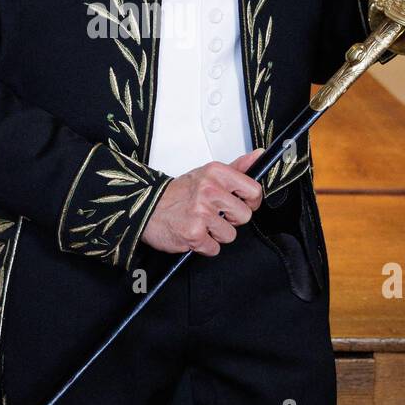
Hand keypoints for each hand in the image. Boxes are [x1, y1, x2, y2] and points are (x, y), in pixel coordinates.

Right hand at [141, 148, 264, 256]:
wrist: (145, 207)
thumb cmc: (178, 193)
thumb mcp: (207, 174)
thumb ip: (237, 167)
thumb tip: (258, 156)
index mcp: (216, 173)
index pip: (253, 190)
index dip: (251, 202)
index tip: (241, 204)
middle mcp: (209, 190)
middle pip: (245, 216)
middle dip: (232, 220)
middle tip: (215, 215)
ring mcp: (201, 213)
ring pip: (230, 235)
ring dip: (216, 235)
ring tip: (201, 224)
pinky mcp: (194, 234)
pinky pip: (214, 249)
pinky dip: (204, 246)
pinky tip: (194, 233)